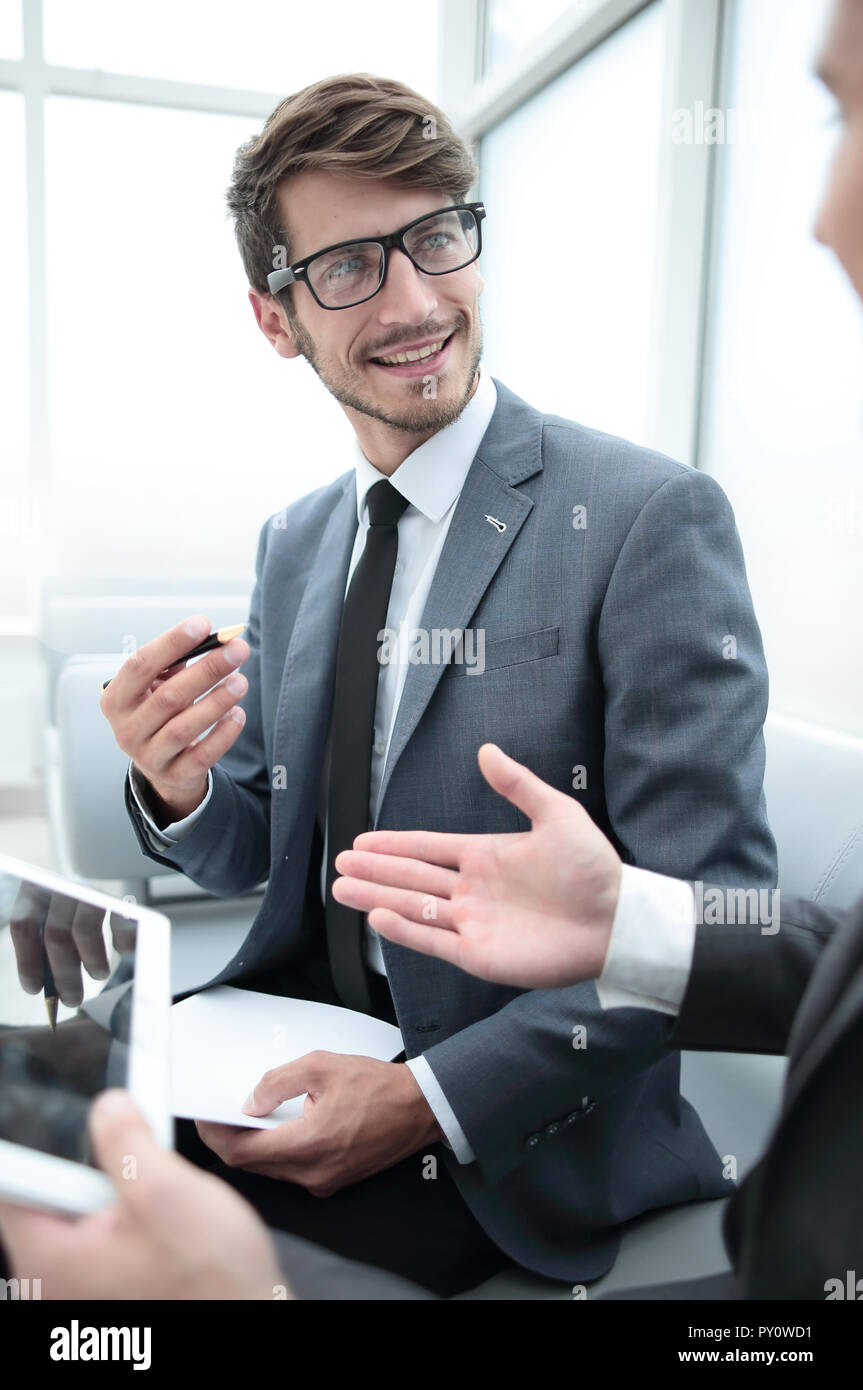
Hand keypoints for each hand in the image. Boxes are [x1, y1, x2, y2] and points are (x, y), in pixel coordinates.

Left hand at [0, 1090, 287, 1299]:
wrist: (248, 1319)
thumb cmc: (211, 1285)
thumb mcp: (167, 1192)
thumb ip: (127, 1141)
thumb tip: (107, 1107)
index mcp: (49, 1259)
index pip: (15, 1184)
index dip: (46, 1144)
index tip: (79, 1126)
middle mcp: (53, 1279)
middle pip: (54, 1193)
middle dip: (97, 1169)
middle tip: (141, 1173)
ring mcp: (79, 1287)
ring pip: (84, 1212)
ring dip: (121, 1194)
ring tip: (158, 1208)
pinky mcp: (105, 1288)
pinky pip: (102, 1235)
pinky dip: (130, 1218)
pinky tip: (163, 1227)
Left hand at [8, 883, 135, 1006]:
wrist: (103, 861)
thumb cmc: (69, 905)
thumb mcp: (49, 915)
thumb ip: (43, 942)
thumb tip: (41, 984)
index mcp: (36, 888)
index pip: (24, 925)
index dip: (27, 961)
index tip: (34, 989)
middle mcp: (62, 884)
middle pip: (55, 934)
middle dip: (63, 974)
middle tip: (71, 998)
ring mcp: (91, 886)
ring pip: (84, 929)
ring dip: (92, 961)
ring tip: (97, 975)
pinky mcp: (120, 891)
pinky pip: (120, 921)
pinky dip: (123, 942)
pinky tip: (121, 950)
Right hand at [99, 615, 249, 824]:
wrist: (162, 764)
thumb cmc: (160, 713)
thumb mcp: (158, 686)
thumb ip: (178, 662)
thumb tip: (216, 638)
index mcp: (117, 699)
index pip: (140, 665)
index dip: (172, 642)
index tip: (203, 624)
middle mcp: (126, 729)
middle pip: (168, 696)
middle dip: (206, 670)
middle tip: (236, 650)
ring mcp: (148, 756)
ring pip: (183, 727)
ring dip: (216, 701)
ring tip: (241, 681)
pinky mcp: (174, 775)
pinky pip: (202, 755)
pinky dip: (223, 734)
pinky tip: (238, 714)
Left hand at [196, 1053, 442, 1197]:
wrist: (422, 1109)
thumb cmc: (380, 1087)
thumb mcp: (322, 1066)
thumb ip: (278, 1082)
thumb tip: (250, 1101)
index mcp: (308, 1145)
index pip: (242, 1152)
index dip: (216, 1134)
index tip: (205, 1116)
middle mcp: (313, 1173)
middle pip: (253, 1163)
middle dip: (231, 1137)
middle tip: (220, 1111)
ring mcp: (323, 1181)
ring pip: (271, 1168)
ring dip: (254, 1144)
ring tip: (249, 1115)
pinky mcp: (332, 1180)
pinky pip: (292, 1169)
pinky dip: (277, 1149)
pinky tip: (278, 1126)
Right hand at [332, 743, 621, 989]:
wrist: (617, 920)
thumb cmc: (593, 868)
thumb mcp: (556, 813)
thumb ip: (517, 784)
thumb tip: (486, 750)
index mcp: (487, 856)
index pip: (428, 848)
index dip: (394, 844)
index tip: (362, 840)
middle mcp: (474, 890)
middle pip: (412, 877)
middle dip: (375, 870)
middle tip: (339, 863)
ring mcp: (475, 923)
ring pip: (414, 908)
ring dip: (378, 898)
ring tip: (343, 888)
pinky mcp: (481, 955)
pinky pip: (434, 942)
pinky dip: (406, 931)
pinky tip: (378, 918)